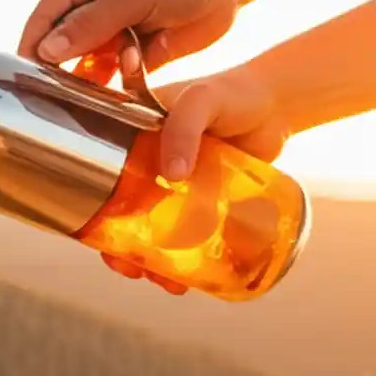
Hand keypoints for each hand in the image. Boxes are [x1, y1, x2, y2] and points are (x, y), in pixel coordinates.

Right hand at [18, 0, 240, 72]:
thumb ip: (89, 24)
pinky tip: (128, 80)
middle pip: (56, 50)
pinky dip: (114, 86)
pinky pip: (110, 79)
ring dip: (91, 80)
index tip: (29, 81)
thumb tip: (46, 51)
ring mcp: (107, 35)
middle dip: (60, 71)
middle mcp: (87, 11)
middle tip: (66, 93)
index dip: (31, 51)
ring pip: (82, 68)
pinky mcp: (128, 55)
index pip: (41, 22)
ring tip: (107, 81)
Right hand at [98, 65, 291, 294]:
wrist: (278, 103)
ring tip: (168, 283)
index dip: (96, 217)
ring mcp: (176, 191)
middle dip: (124, 251)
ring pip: (157, 234)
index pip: (101, 183)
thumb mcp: (201, 100)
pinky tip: (192, 277)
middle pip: (124, 218)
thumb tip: (172, 175)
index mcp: (131, 142)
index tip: (101, 242)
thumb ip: (183, 128)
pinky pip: (190, 236)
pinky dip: (189, 260)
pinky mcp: (205, 204)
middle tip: (133, 270)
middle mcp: (147, 170)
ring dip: (156, 263)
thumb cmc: (232, 92)